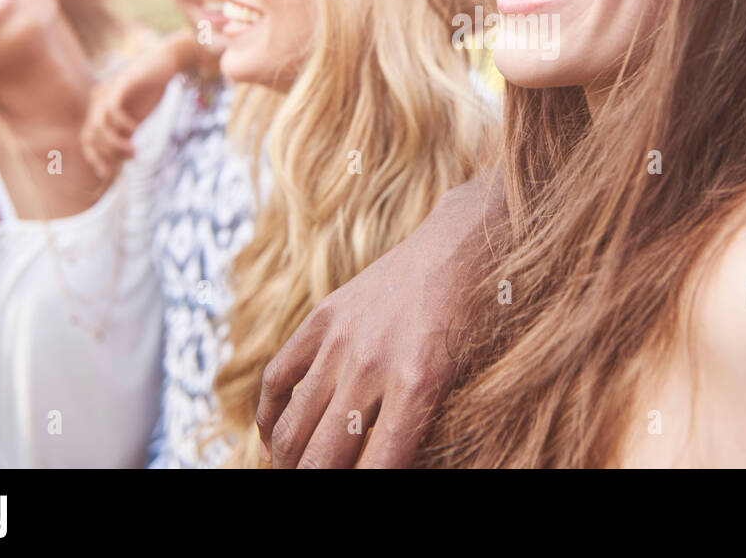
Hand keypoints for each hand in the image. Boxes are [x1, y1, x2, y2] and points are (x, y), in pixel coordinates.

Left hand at [79, 41, 182, 177]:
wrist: (167, 63)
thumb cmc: (152, 90)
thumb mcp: (135, 116)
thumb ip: (125, 134)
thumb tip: (121, 160)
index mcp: (99, 109)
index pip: (87, 139)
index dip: (94, 158)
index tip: (107, 173)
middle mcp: (98, 100)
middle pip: (90, 135)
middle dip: (107, 153)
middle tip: (130, 157)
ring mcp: (107, 92)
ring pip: (99, 126)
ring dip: (115, 144)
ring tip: (134, 151)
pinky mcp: (121, 84)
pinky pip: (112, 110)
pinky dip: (122, 125)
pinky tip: (135, 130)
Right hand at [256, 170, 503, 467]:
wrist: (462, 247)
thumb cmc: (476, 320)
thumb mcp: (464, 380)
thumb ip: (420, 427)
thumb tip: (384, 464)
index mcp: (418, 385)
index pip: (376, 469)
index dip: (358, 491)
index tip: (353, 496)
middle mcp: (373, 364)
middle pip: (324, 457)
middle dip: (316, 482)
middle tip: (318, 487)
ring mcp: (341, 340)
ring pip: (294, 427)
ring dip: (290, 462)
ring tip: (297, 473)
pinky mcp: (323, 317)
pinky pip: (278, 378)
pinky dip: (268, 418)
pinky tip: (274, 441)